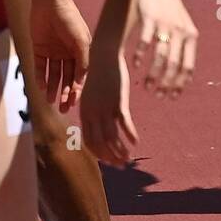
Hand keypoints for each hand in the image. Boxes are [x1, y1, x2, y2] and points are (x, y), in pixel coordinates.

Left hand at [30, 0, 90, 112]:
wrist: (50, 2)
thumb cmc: (70, 19)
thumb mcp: (81, 41)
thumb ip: (82, 60)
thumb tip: (83, 80)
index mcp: (80, 51)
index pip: (79, 75)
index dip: (77, 89)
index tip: (74, 102)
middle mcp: (67, 53)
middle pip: (67, 78)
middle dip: (66, 93)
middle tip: (63, 108)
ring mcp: (53, 51)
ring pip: (53, 75)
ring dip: (53, 88)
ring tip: (51, 101)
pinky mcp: (39, 49)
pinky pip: (40, 67)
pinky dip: (41, 77)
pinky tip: (42, 88)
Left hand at [81, 50, 137, 166]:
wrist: (104, 54)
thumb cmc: (99, 72)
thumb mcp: (92, 93)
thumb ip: (93, 109)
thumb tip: (98, 122)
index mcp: (85, 113)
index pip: (89, 141)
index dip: (99, 154)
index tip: (108, 161)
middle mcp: (93, 114)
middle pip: (100, 144)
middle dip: (110, 158)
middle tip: (121, 166)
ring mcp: (105, 108)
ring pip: (111, 138)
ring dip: (120, 151)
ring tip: (129, 159)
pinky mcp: (118, 101)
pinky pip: (124, 123)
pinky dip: (129, 134)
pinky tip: (135, 142)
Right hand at [134, 0, 197, 96]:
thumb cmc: (172, 11)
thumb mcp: (183, 28)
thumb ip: (184, 49)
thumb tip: (186, 77)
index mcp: (190, 36)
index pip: (188, 66)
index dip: (180, 83)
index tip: (172, 97)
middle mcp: (180, 31)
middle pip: (174, 64)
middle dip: (166, 84)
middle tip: (157, 96)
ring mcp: (165, 25)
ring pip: (160, 56)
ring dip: (153, 74)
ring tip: (146, 87)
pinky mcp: (151, 18)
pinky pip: (145, 41)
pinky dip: (141, 55)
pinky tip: (136, 65)